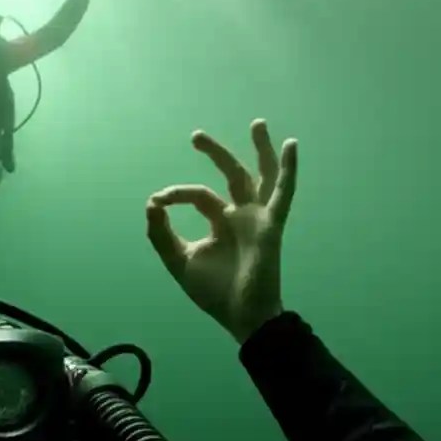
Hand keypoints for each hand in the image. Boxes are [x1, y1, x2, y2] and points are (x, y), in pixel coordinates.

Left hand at [145, 119, 298, 343]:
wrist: (240, 316)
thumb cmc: (214, 293)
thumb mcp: (178, 260)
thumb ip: (161, 233)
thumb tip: (150, 203)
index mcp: (220, 222)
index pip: (199, 195)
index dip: (176, 194)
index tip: (157, 202)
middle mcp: (240, 215)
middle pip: (231, 175)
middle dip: (215, 153)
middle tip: (196, 135)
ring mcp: (257, 218)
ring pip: (258, 176)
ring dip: (258, 149)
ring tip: (257, 123)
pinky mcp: (270, 225)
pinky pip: (283, 193)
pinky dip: (288, 169)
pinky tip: (291, 146)